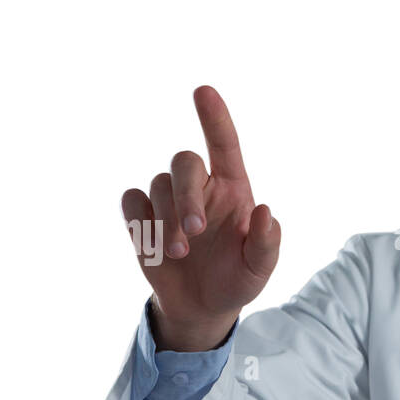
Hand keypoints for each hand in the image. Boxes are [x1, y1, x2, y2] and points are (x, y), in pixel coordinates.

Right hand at [120, 85, 280, 350]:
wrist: (204, 307)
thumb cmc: (238, 280)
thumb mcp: (260, 270)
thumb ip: (267, 243)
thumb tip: (267, 211)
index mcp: (233, 190)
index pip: (224, 145)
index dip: (214, 118)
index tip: (203, 91)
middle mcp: (201, 187)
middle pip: (184, 163)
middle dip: (186, 194)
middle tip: (195, 231)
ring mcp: (169, 201)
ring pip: (157, 186)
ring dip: (166, 221)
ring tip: (178, 255)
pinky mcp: (142, 217)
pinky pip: (132, 202)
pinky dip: (140, 222)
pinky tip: (154, 247)